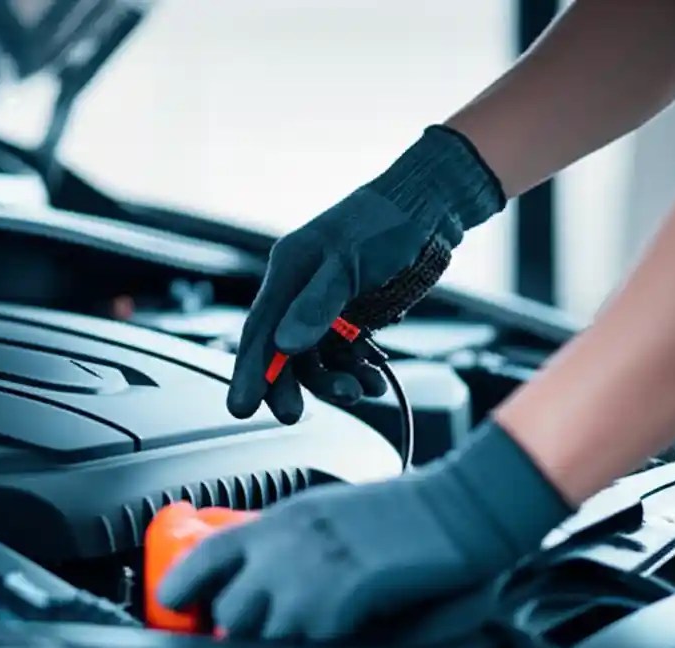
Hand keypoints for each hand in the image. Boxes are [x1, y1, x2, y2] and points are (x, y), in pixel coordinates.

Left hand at [155, 420, 570, 640]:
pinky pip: (312, 644)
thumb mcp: (324, 515)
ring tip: (321, 618)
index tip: (175, 605)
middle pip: (229, 611)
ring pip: (266, 636)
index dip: (183, 588)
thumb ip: (285, 545)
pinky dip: (326, 641)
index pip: (205, 558)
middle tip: (268, 625)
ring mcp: (307, 578)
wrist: (454, 510)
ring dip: (287, 637)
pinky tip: (351, 617)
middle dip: (242, 627)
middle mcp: (282, 547)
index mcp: (277, 520)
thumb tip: (255, 581)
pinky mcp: (338, 606)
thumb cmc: (397, 512)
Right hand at [228, 126, 504, 423]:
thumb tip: (285, 346)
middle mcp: (301, 290)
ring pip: (317, 358)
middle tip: (293, 414)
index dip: (248, 371)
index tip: (241, 407)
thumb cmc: (389, 221)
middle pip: (283, 351)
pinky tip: (376, 380)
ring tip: (361, 390)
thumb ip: (318, 305)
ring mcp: (328, 304)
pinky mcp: (354, 315)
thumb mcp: (350, 263)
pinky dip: (359, 370)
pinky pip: (346, 354)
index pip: (259, 330)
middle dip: (292, 385)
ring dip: (335, 380)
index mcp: (289, 270)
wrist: (433, 206)